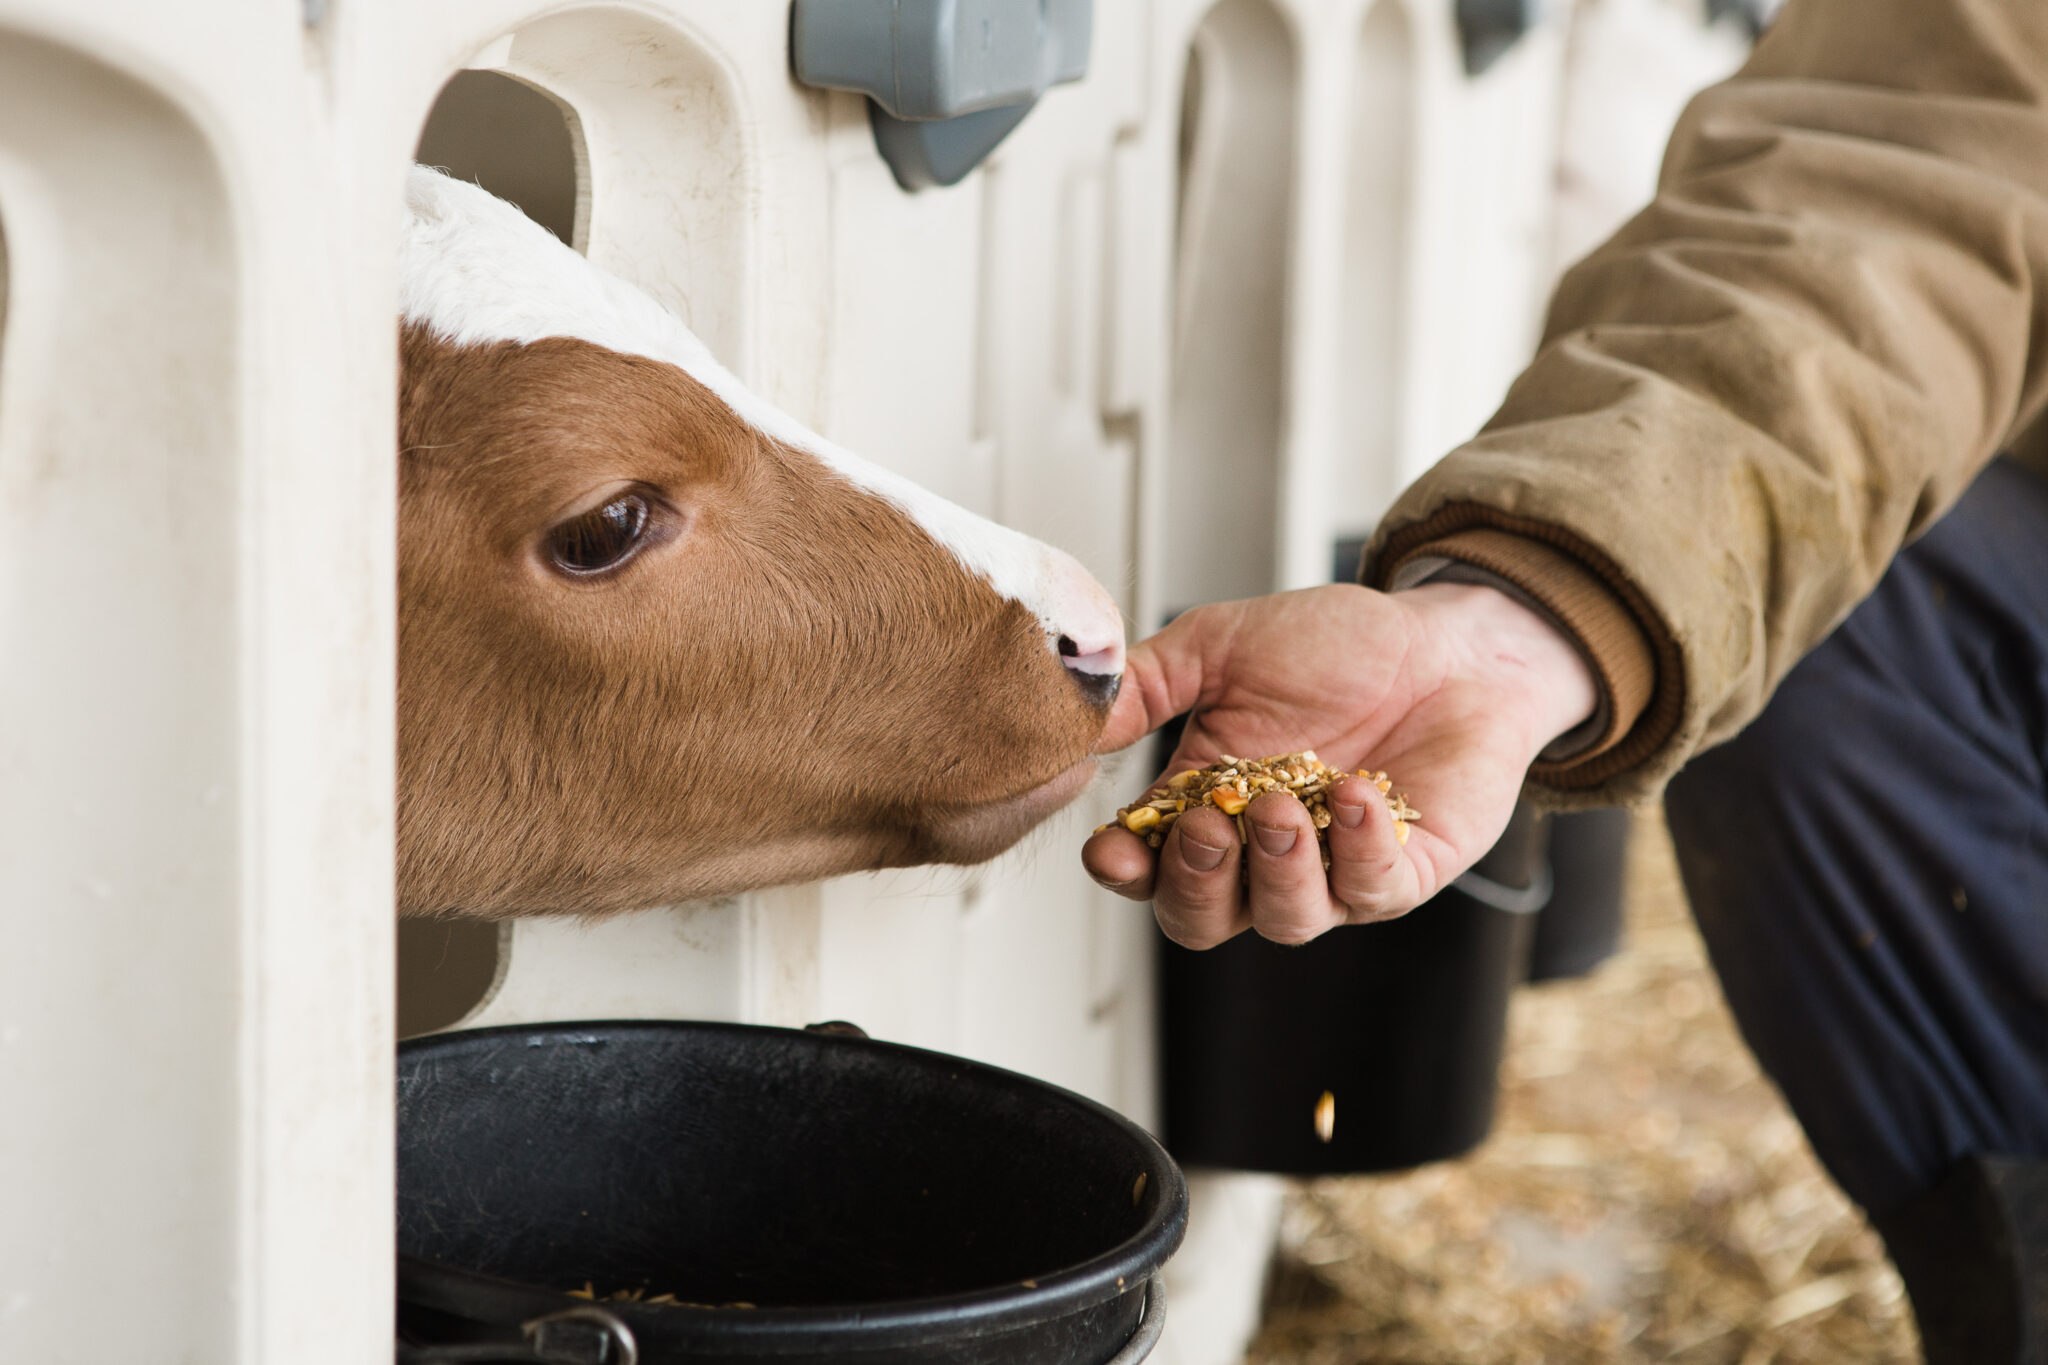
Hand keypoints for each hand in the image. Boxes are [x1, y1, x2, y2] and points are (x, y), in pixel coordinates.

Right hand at [1082, 582, 1595, 947]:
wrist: (1446, 641)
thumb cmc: (1335, 647)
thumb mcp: (1220, 646)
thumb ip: (1148, 683)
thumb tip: (1078, 718)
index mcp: (1206, 804)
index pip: (1148, 869)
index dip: (1125, 872)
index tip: (1112, 851)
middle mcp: (1263, 853)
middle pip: (1202, 919)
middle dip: (1196, 883)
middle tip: (1210, 825)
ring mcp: (1334, 871)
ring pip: (1286, 921)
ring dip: (1276, 871)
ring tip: (1282, 807)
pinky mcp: (1406, 872)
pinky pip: (1374, 891)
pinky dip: (1358, 850)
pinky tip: (1353, 794)